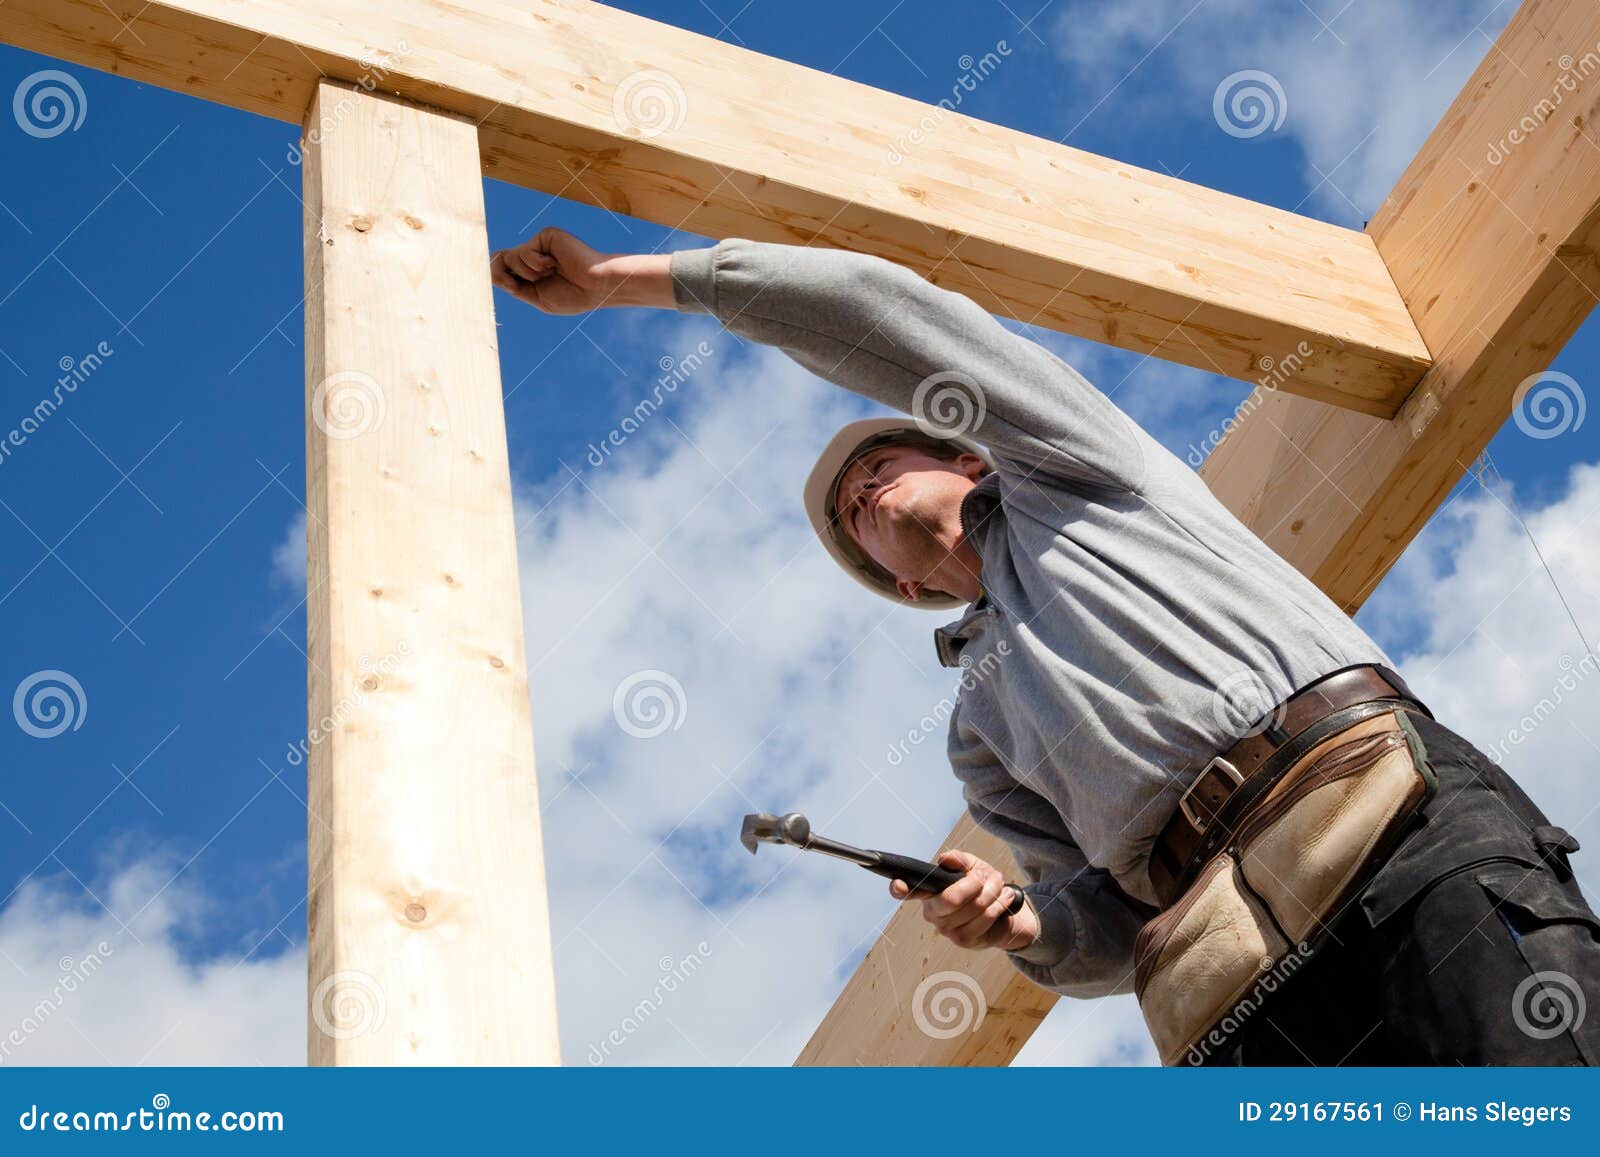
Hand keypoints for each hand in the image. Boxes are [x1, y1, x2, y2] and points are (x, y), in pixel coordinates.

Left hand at [489, 227, 671, 313]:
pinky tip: (555, 264)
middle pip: (499, 259)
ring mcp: (538, 245)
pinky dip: (536, 264)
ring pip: (510, 257)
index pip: (502, 270)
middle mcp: (532, 257)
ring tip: (550, 274)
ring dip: (527, 273)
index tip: (501, 286)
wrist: (597, 286)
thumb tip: (490, 270)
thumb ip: (514, 285)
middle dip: (500, 274)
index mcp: (530, 274)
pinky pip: (525, 251)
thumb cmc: (572, 296)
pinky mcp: (545, 236)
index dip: (494, 276)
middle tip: (518, 285)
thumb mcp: (536, 297)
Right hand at [889, 850, 1038, 950]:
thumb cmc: (982, 886)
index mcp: (928, 892)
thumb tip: (945, 859)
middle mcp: (932, 912)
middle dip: (975, 884)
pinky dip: (998, 905)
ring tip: (999, 884)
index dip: (900, 888)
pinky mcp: (963, 941)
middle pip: (950, 899)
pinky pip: (984, 919)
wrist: (1003, 912)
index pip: (907, 891)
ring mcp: (946, 929)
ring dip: (992, 892)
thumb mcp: (972, 866)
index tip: (898, 884)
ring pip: (973, 907)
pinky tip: (1005, 898)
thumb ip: (959, 859)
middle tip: (985, 876)